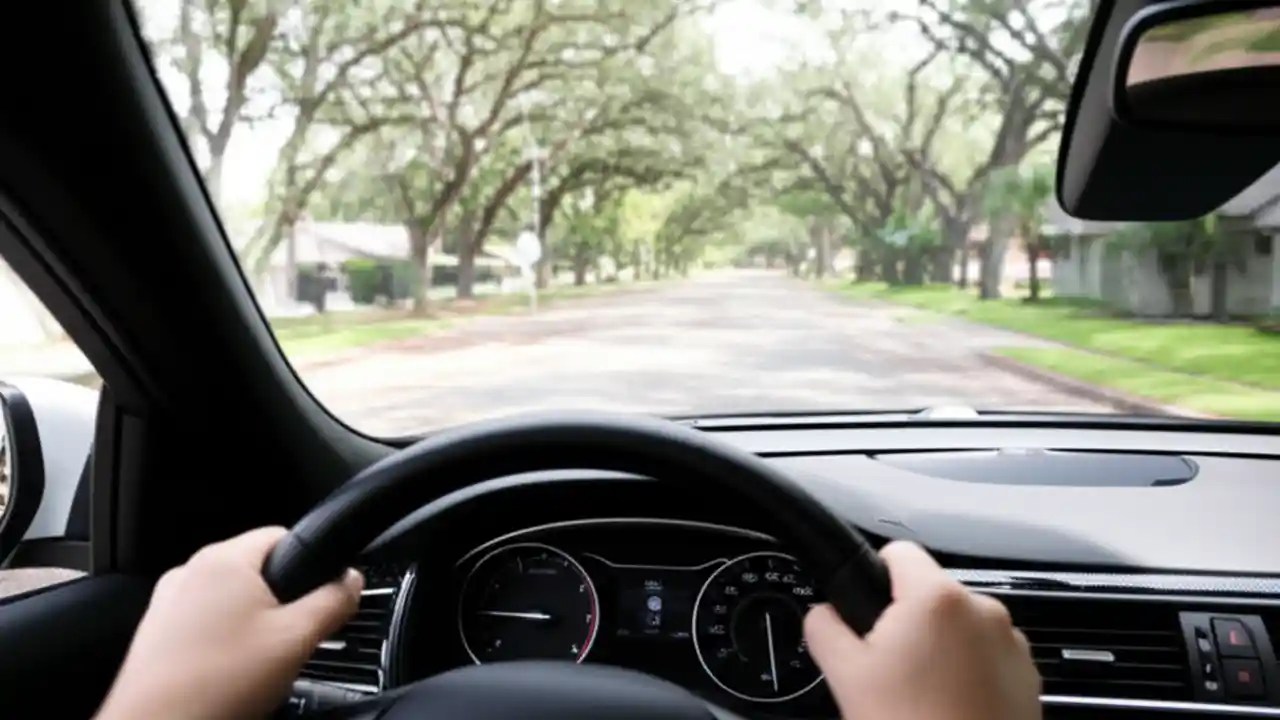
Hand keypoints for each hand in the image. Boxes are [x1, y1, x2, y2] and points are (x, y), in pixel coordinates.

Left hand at [96, 527, 362, 719]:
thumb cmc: (217, 684)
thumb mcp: (296, 640)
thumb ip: (333, 601)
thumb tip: (351, 580)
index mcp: (222, 559)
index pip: (283, 535)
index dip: (311, 565)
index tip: (320, 598)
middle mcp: (189, 571)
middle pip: (257, 571)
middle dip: (280, 602)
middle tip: (288, 641)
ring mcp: (167, 603)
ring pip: (231, 600)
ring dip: (251, 625)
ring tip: (256, 664)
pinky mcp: (156, 633)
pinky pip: (205, 624)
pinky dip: (223, 642)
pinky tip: (228, 673)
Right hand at [804, 541, 1040, 719]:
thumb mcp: (845, 675)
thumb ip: (824, 626)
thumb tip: (823, 613)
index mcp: (937, 598)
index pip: (898, 552)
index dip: (875, 577)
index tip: (868, 613)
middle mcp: (983, 610)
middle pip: (929, 593)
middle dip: (907, 622)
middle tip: (889, 670)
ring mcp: (1011, 644)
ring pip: (958, 626)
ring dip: (939, 648)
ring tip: (921, 694)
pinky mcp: (1027, 675)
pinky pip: (986, 655)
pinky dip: (967, 672)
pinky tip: (949, 705)